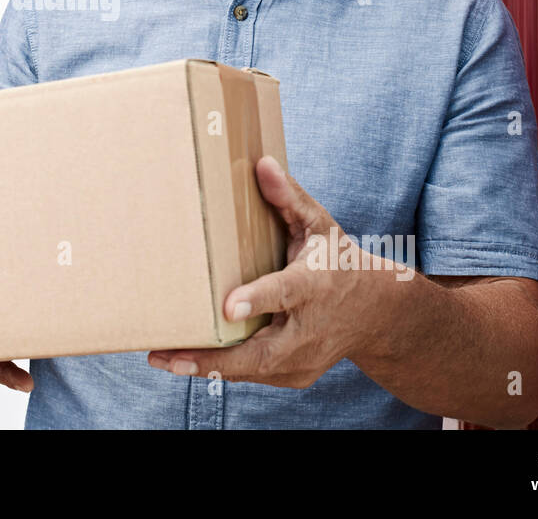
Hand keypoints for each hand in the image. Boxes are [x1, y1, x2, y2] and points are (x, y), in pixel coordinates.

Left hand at [147, 155, 401, 387]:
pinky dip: (220, 369)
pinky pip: (253, 374)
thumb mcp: (320, 225)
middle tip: (167, 354)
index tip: (228, 307)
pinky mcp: (295, 375)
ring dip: (206, 366)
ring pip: (252, 370)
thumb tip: (262, 163)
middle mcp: (309, 328)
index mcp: (314, 284)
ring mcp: (304, 358)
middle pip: (263, 351)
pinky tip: (183, 361)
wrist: (376, 314)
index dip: (258, 299)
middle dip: (214, 357)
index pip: (286, 292)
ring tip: (161, 357)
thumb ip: (290, 198)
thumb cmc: (339, 262)